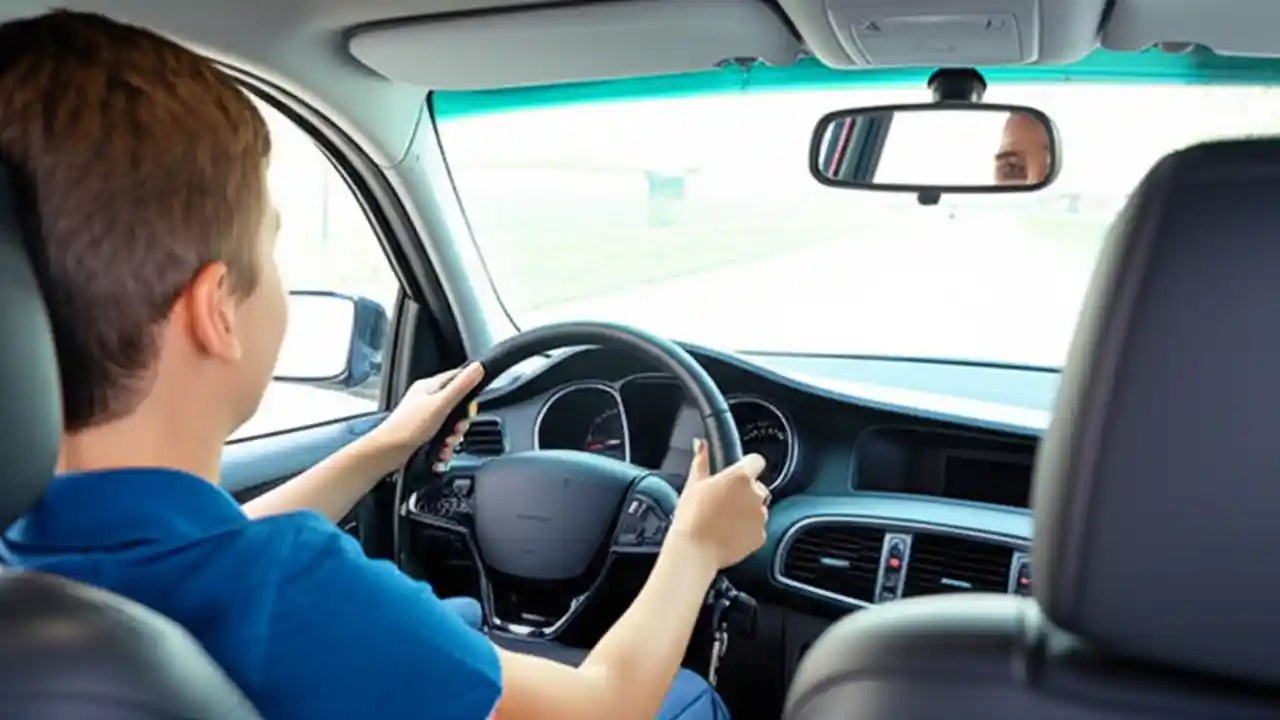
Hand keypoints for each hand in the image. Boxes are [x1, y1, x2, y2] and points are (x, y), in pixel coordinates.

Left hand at [368, 363, 484, 463]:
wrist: (387, 452)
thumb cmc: (408, 427)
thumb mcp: (440, 405)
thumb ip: (460, 387)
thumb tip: (478, 367)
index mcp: (429, 387)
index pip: (457, 379)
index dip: (469, 392)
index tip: (470, 407)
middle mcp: (427, 400)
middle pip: (457, 406)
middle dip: (460, 423)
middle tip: (456, 430)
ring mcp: (424, 417)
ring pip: (451, 425)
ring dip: (453, 438)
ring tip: (447, 444)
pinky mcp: (423, 434)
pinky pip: (442, 438)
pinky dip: (445, 447)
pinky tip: (441, 452)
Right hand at [666, 438, 768, 570]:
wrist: (694, 551)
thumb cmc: (691, 516)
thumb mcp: (693, 484)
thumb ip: (701, 461)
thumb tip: (700, 444)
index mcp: (740, 477)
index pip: (756, 461)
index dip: (747, 466)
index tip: (736, 475)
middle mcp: (756, 494)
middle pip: (757, 487)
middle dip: (744, 493)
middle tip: (723, 502)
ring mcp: (761, 516)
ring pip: (758, 508)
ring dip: (746, 512)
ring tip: (723, 520)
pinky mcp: (761, 536)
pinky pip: (757, 528)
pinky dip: (747, 530)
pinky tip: (728, 534)